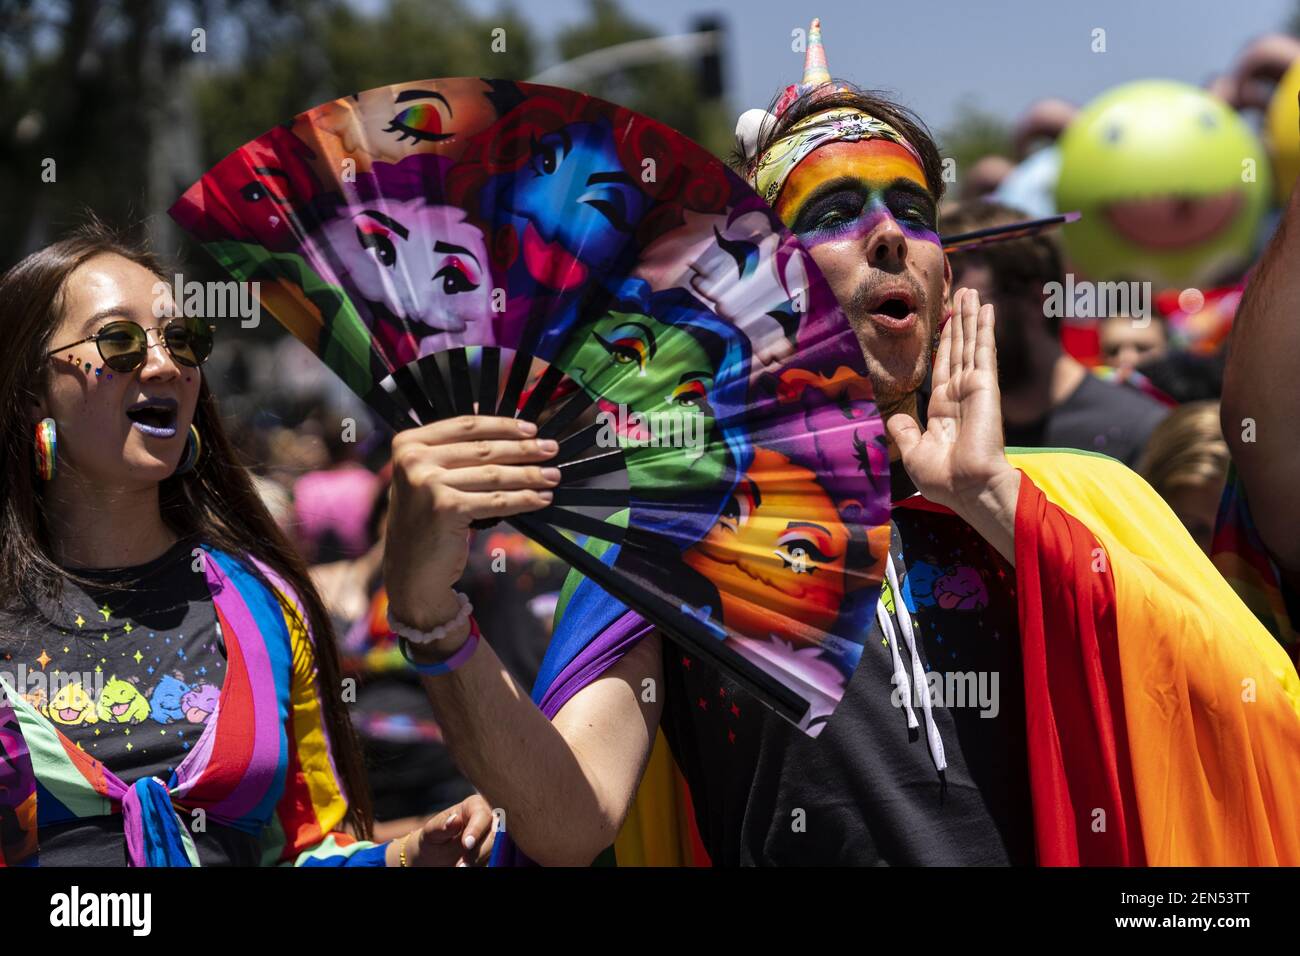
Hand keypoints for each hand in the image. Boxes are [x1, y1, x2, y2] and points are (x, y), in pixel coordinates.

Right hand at [383, 415, 559, 630]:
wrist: (411, 572)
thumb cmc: (425, 522)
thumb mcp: (428, 478)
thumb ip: (452, 449)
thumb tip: (496, 418)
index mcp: (408, 443)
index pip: (466, 425)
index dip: (503, 425)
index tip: (530, 428)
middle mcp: (413, 460)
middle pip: (483, 448)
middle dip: (524, 449)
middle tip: (552, 449)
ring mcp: (428, 483)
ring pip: (494, 474)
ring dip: (530, 474)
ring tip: (553, 476)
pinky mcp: (446, 508)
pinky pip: (497, 500)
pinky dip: (524, 499)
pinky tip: (541, 499)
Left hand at [394, 793, 497, 866]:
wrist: (435, 858)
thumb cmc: (433, 839)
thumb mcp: (431, 832)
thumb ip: (442, 825)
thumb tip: (454, 820)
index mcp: (474, 806)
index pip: (482, 814)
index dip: (477, 829)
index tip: (466, 844)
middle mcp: (489, 820)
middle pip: (495, 833)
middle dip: (481, 851)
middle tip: (461, 866)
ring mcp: (494, 837)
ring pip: (498, 849)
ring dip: (481, 861)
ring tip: (460, 868)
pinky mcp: (495, 853)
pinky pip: (497, 859)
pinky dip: (484, 864)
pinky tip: (469, 868)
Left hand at [887, 288, 1015, 510]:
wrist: (967, 488)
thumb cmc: (943, 479)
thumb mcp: (913, 452)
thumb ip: (905, 431)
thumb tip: (892, 418)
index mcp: (943, 410)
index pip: (942, 368)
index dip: (942, 345)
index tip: (943, 324)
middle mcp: (960, 395)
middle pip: (957, 349)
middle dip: (958, 323)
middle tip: (960, 295)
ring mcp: (974, 388)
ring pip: (970, 344)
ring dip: (971, 316)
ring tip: (971, 291)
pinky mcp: (985, 385)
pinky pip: (983, 350)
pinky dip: (983, 327)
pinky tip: (985, 307)